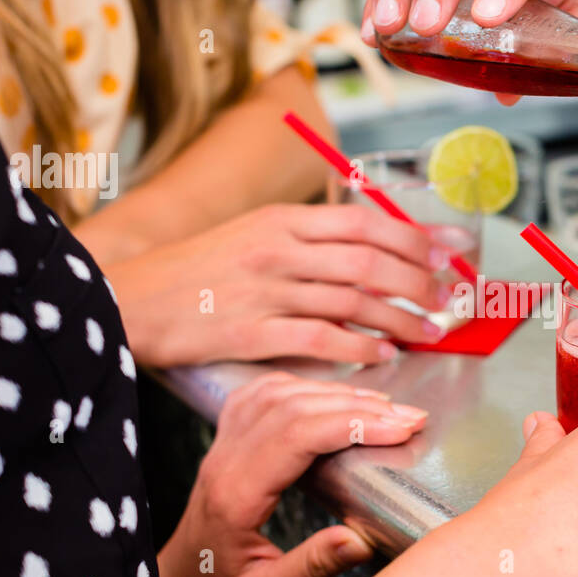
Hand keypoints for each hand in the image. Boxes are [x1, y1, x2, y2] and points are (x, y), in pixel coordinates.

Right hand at [106, 203, 450, 367]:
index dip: (415, 238)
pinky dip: (360, 347)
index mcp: (282, 221)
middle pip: (370, 261)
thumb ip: (306, 241)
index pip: (365, 223)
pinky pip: (321, 339)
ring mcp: (265, 291)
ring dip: (400, 318)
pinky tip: (383, 355)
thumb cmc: (196, 272)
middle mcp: (278, 250)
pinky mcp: (250, 333)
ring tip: (428, 331)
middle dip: (418, 281)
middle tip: (446, 300)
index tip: (449, 250)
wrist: (128, 299)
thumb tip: (369, 250)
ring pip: (353, 301)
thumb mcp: (251, 236)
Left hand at [155, 373, 427, 576]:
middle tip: (410, 417)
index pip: (298, 435)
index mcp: (236, 495)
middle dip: (358, 405)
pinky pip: (260, 395)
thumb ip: (313, 566)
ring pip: (278, 393)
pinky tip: (331, 396)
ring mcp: (222, 448)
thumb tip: (362, 539)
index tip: (401, 429)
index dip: (354, 423)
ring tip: (383, 406)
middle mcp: (225, 461)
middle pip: (294, 406)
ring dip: (334, 392)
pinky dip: (302, 387)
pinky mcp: (226, 445)